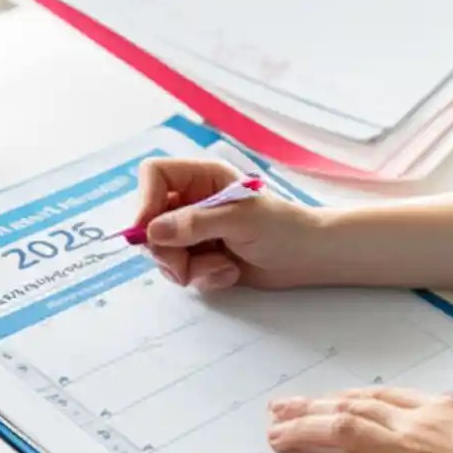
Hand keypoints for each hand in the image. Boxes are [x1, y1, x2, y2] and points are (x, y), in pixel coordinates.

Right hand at [134, 158, 326, 290]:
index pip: (154, 175)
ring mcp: (194, 230)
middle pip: (150, 221)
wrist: (308, 259)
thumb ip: (196, 223)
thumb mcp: (241, 220)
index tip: (150, 232)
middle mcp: (192, 200)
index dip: (145, 201)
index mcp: (202, 177)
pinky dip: (202, 277)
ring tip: (222, 268)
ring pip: (163, 251)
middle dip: (167, 250)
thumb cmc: (283, 228)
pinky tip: (229, 273)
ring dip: (189, 267)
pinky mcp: (200, 256)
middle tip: (184, 269)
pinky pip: (181, 270)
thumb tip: (153, 231)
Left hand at [267, 387, 452, 452]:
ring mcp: (411, 452)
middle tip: (281, 409)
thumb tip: (427, 436)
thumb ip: (448, 432)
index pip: (380, 395)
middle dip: (312, 407)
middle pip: (352, 407)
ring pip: (343, 432)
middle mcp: (420, 422)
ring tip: (277, 435)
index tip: (322, 400)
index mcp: (441, 407)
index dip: (344, 398)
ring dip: (304, 432)